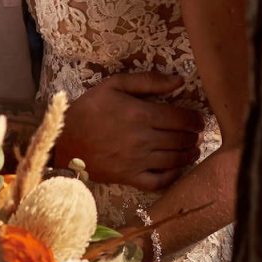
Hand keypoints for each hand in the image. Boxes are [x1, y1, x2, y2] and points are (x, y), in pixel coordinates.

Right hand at [56, 72, 202, 190]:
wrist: (63, 141)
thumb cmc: (88, 110)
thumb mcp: (114, 85)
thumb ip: (148, 81)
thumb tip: (179, 81)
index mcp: (141, 115)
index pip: (182, 118)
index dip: (196, 119)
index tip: (198, 119)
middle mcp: (143, 140)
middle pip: (182, 139)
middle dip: (194, 135)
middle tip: (195, 133)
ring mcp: (138, 161)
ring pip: (175, 160)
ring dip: (189, 154)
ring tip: (192, 148)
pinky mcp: (130, 178)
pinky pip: (159, 181)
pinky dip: (173, 176)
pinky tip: (177, 167)